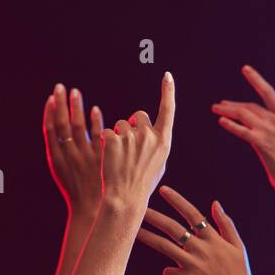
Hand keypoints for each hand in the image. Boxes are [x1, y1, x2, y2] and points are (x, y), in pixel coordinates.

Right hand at [44, 83, 104, 219]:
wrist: (93, 212)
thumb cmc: (79, 197)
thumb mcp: (65, 177)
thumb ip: (63, 157)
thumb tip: (63, 138)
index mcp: (56, 160)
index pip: (50, 131)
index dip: (49, 113)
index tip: (50, 98)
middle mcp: (68, 156)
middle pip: (62, 124)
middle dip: (60, 104)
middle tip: (60, 87)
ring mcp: (85, 155)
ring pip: (78, 126)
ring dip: (75, 108)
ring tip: (74, 92)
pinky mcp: (101, 157)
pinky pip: (97, 136)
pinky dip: (95, 122)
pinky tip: (96, 110)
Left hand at [100, 72, 175, 215]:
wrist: (125, 198)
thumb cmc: (142, 184)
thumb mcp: (158, 165)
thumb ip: (156, 144)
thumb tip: (151, 129)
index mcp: (163, 142)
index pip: (168, 111)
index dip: (168, 92)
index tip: (167, 76)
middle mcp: (149, 136)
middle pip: (138, 115)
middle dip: (132, 125)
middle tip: (129, 147)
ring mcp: (130, 137)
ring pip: (121, 124)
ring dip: (118, 135)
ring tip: (119, 158)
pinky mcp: (112, 138)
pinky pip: (107, 132)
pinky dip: (106, 143)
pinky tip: (109, 158)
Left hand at [135, 186, 274, 274]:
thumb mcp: (238, 247)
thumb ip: (226, 224)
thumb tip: (215, 203)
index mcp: (214, 239)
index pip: (193, 214)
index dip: (177, 201)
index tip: (163, 190)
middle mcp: (202, 249)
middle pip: (173, 227)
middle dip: (155, 216)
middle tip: (138, 208)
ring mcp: (193, 264)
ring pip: (164, 246)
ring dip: (147, 237)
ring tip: (132, 231)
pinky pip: (170, 272)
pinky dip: (170, 272)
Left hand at [212, 65, 274, 191]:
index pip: (268, 92)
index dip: (256, 80)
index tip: (246, 69)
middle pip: (249, 106)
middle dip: (233, 104)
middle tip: (219, 104)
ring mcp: (267, 130)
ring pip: (243, 115)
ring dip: (227, 110)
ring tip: (215, 108)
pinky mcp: (260, 142)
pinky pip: (242, 131)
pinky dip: (231, 125)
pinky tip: (221, 121)